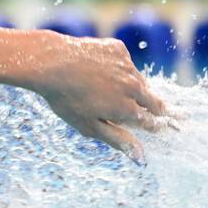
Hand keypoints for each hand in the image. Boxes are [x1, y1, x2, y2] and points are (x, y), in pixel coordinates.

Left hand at [26, 32, 169, 160]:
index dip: (155, 126)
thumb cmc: (66, 99)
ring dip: (133, 88)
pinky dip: (117, 69)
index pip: (152, 121)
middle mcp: (133, 87)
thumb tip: (142, 158)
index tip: (156, 127)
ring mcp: (127, 66)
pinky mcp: (118, 49)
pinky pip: (124, 63)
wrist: (50, 63)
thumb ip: (118, 140)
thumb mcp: (89, 126)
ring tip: (114, 92)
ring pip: (139, 81)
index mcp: (128, 109)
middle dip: (156, 109)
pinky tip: (99, 71)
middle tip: (153, 111)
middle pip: (155, 101)